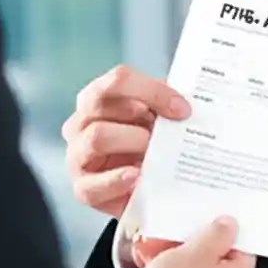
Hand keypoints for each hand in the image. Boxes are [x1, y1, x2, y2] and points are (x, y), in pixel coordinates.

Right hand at [62, 65, 189, 217]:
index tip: (182, 108)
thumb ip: (166, 107)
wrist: (141, 188)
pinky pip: (93, 183)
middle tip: (166, 130)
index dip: (152, 90)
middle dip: (141, 116)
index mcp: (96, 98)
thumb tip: (190, 102)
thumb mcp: (157, 120)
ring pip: (97, 137)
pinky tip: (138, 175)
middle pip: (101, 104)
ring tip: (153, 151)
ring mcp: (77, 155)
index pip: (119, 79)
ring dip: (132, 141)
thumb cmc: (148, 145)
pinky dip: (118, 179)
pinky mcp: (82, 188)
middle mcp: (80, 123)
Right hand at [112, 216, 255, 267]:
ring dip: (181, 257)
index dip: (229, 234)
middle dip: (199, 245)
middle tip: (185, 236)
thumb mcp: (197, 250)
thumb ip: (218, 234)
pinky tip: (154, 264)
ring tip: (164, 247)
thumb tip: (228, 226)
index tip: (213, 224)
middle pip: (219, 261)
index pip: (244, 250)